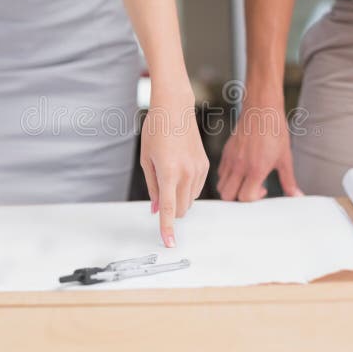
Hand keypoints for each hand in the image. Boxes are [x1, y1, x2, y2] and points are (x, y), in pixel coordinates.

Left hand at [140, 96, 208, 247]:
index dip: (167, 228)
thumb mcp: (146, 159)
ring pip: (190, 200)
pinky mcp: (205, 165)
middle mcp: (187, 172)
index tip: (168, 242)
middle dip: (172, 210)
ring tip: (169, 173)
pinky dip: (188, 188)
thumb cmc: (156, 130)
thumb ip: (152, 187)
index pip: (169, 209)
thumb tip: (157, 209)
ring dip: (180, 198)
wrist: (175, 109)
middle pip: (182, 209)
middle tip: (161, 192)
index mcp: (169, 171)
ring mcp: (199, 169)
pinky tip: (180, 171)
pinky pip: (197, 188)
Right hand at [218, 99, 302, 201]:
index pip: (245, 197)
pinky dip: (228, 176)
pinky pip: (220, 172)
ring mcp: (230, 159)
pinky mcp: (226, 152)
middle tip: (251, 188)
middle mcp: (239, 166)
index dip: (254, 198)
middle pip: (227, 195)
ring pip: (221, 185)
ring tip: (246, 179)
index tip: (263, 189)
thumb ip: (289, 181)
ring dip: (232, 187)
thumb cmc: (275, 131)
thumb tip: (297, 196)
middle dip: (238, 198)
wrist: (262, 109)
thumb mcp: (285, 158)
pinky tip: (241, 169)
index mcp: (255, 169)